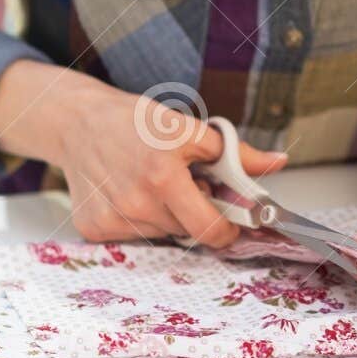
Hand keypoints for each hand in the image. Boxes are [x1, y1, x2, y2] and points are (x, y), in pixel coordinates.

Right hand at [0, 62, 287, 247]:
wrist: (78, 122)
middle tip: (184, 185)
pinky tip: (128, 193)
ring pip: (162, 234)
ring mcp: (113, 218)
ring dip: (166, 216)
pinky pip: (134, 236)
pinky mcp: (93, 228)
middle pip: (187, 231)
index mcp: (163, 175)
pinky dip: (139, 220)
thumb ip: (235, 152)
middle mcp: (137, 202)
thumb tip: (279, 162)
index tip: (231, 222)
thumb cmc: (135, 121)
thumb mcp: (188, 128)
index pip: (210, 229)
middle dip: (195, 213)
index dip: (227, 229)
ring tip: (152, 184)